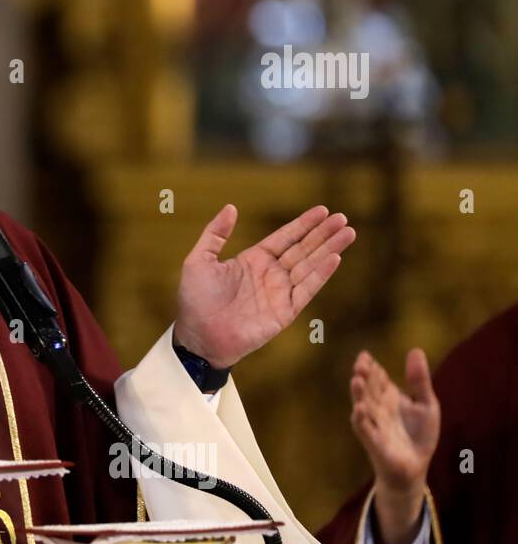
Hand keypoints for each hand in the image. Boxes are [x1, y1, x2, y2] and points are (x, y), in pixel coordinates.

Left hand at [172, 204, 355, 368]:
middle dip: (323, 233)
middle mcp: (270, 274)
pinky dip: (321, 274)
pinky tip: (335, 258)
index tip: (322, 210)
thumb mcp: (199, 260)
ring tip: (348, 232)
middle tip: (342, 218)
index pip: (285, 237)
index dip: (303, 224)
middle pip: (303, 248)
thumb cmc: (195, 300)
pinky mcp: (285, 311)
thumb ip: (215, 234)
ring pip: (310, 265)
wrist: (199, 336)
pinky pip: (306, 289)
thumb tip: (231, 207)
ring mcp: (279, 292)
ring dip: (329, 249)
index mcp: (253, 260)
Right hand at [351, 349, 438, 543]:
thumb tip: (415, 350)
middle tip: (360, 364)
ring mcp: (374, 424)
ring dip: (359, 394)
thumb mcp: (426, 404)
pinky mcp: (375, 442)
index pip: (376, 378)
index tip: (365, 356)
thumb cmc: (419, 435)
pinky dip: (361, 420)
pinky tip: (359, 409)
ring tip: (357, 380)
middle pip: (368, 388)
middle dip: (363, 376)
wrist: (415, 466)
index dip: (370, 367)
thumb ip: (419, 380)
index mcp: (389, 397)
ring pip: (363, 406)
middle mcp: (378, 408)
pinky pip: (365, 430)